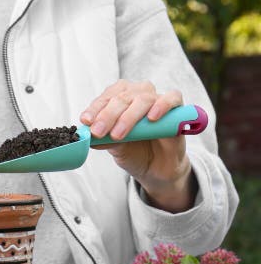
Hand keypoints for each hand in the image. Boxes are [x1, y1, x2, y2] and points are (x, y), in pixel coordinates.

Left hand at [80, 80, 195, 212]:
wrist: (156, 168)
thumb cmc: (134, 151)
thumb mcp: (115, 147)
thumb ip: (104, 139)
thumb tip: (87, 137)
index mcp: (119, 99)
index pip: (106, 98)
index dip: (94, 109)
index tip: (85, 121)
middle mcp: (137, 95)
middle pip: (122, 97)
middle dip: (108, 115)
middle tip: (98, 132)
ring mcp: (157, 100)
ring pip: (143, 98)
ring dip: (129, 116)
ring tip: (119, 134)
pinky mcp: (177, 110)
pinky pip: (172, 99)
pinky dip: (161, 106)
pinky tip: (151, 118)